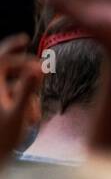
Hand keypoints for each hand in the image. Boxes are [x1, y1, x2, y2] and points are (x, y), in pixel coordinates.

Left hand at [0, 34, 39, 159]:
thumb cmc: (2, 139)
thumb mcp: (17, 113)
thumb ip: (28, 88)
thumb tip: (39, 66)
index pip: (1, 60)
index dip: (12, 48)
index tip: (26, 40)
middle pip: (3, 67)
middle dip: (16, 61)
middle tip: (26, 49)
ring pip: (9, 83)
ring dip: (24, 88)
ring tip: (34, 109)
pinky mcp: (0, 109)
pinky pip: (10, 97)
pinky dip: (21, 101)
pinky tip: (32, 118)